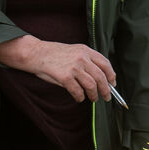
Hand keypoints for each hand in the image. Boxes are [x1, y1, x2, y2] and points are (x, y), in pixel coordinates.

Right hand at [0, 36, 115, 102]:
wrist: (36, 53)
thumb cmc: (54, 54)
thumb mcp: (74, 50)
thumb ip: (86, 60)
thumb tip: (99, 77)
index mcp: (85, 50)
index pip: (105, 64)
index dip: (111, 75)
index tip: (112, 83)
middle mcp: (82, 58)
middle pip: (101, 77)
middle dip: (106, 90)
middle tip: (106, 97)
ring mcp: (73, 67)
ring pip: (91, 86)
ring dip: (94, 95)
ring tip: (92, 99)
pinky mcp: (64, 77)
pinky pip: (78, 91)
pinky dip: (80, 97)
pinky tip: (79, 98)